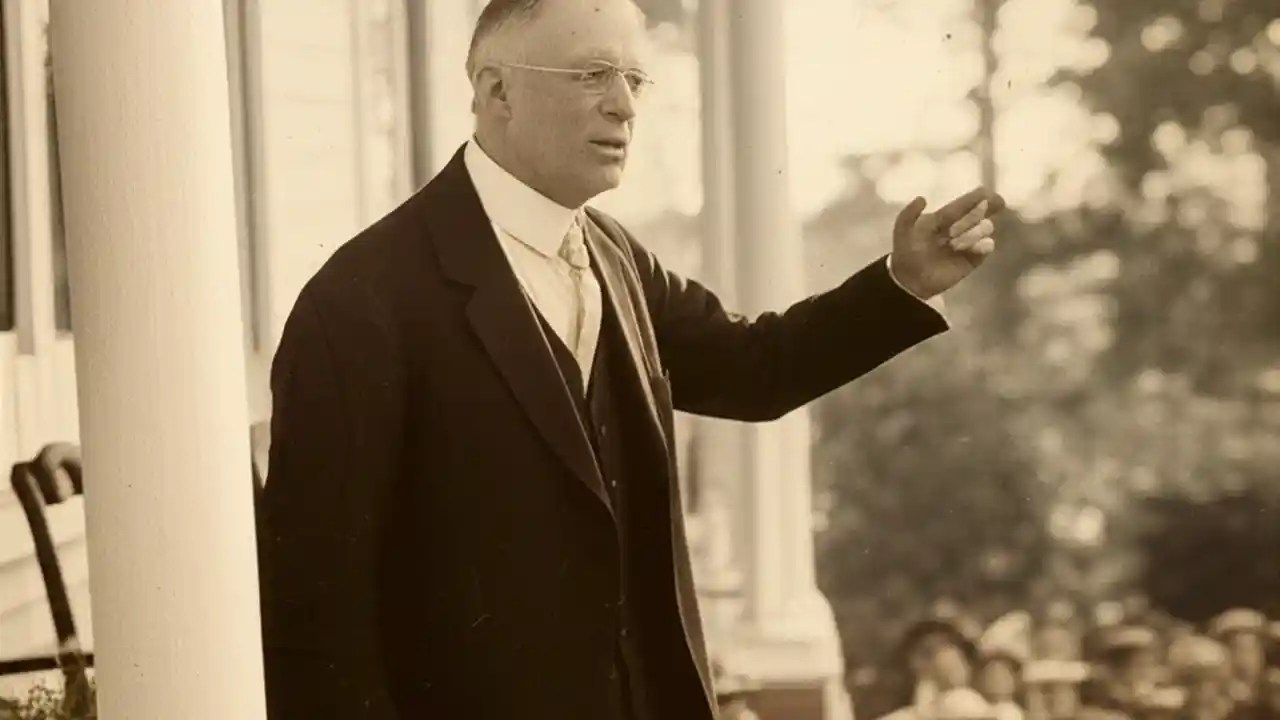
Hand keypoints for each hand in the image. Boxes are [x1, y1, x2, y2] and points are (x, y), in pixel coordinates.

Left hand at [889, 187, 1006, 298]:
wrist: (911, 279)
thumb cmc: (907, 253)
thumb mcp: (902, 231)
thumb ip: (909, 213)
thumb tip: (922, 198)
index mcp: (944, 218)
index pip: (964, 204)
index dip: (978, 197)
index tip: (991, 194)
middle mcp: (959, 227)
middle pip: (979, 213)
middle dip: (979, 213)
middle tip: (968, 222)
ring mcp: (968, 243)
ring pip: (985, 228)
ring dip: (975, 232)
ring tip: (956, 244)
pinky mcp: (973, 258)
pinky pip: (987, 247)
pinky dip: (984, 245)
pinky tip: (975, 248)